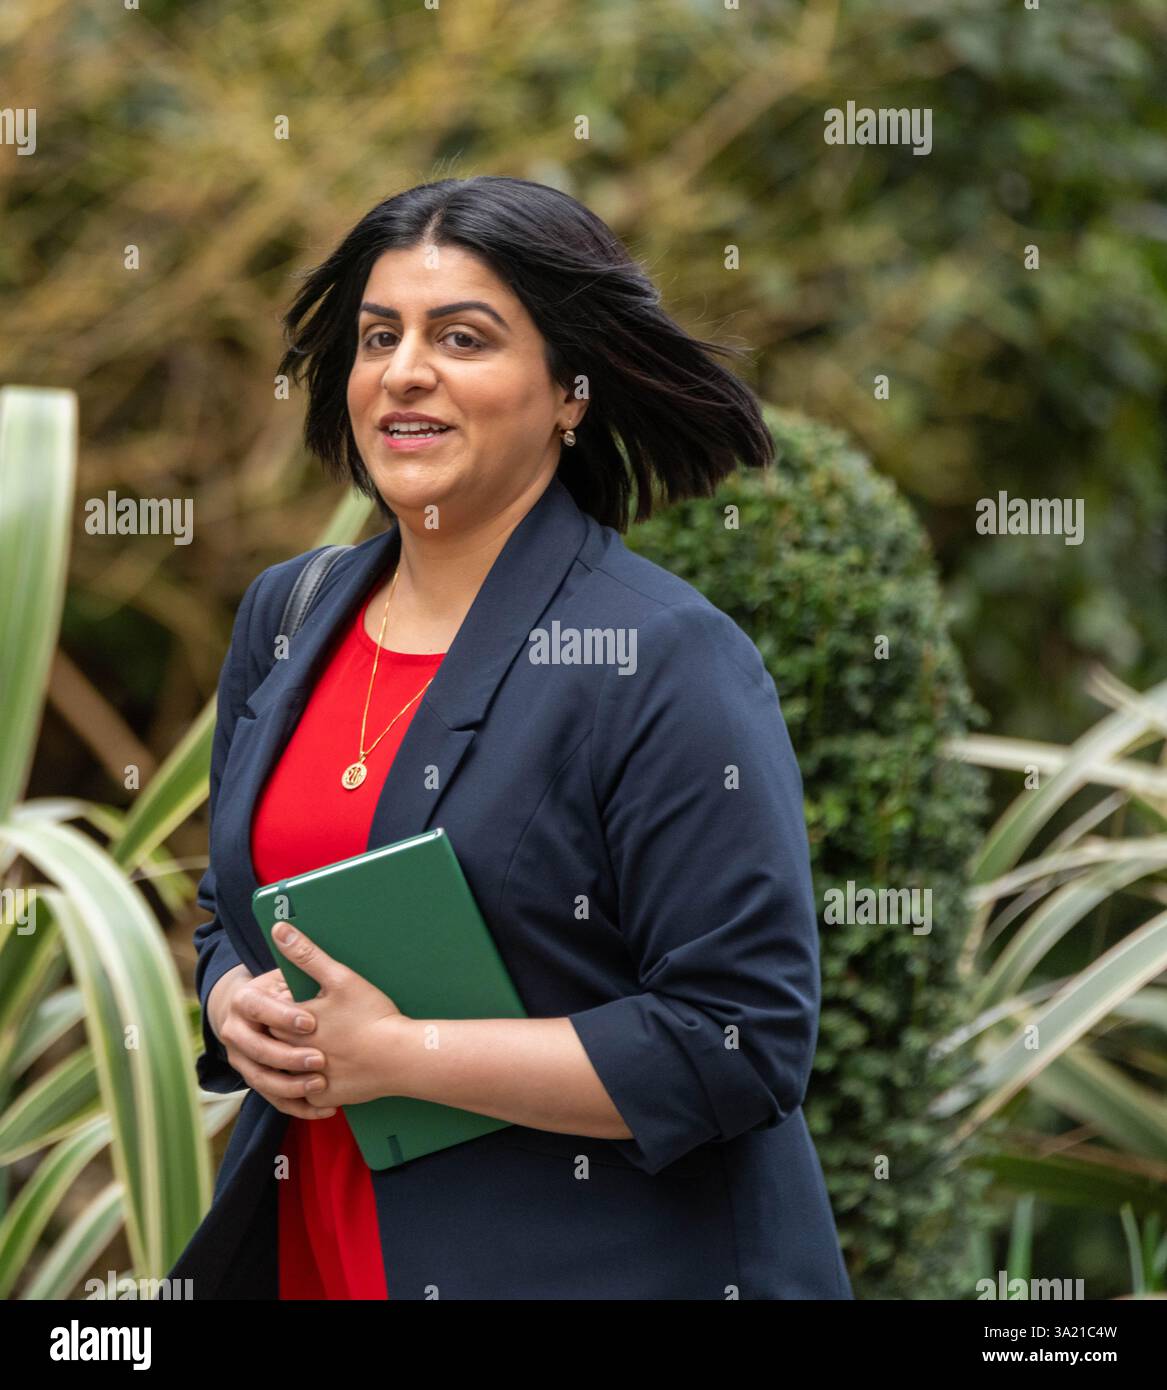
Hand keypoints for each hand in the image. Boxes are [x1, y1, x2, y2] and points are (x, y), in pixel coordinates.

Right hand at [208, 964, 336, 1118]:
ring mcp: (242, 1061)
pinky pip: (274, 1100)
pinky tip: (324, 1108)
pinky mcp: (256, 1080)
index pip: (259, 1010)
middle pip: (258, 1051)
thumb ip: (292, 963)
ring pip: (262, 1080)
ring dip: (291, 1087)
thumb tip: (286, 931)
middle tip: (319, 1060)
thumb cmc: (279, 990)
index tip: (311, 1022)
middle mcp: (235, 1034)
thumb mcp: (283, 975)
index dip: (283, 1017)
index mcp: (242, 1002)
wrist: (251, 1012)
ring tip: (321, 1085)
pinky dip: (298, 1106)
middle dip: (288, 1057)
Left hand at [268, 923, 408, 1108]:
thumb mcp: (339, 978)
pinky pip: (307, 1097)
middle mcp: (296, 1055)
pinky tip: (322, 1077)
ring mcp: (310, 1080)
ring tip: (309, 1052)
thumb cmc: (371, 1015)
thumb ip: (307, 955)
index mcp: (295, 1025)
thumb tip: (280, 930)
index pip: (268, 1017)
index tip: (288, 1006)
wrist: (401, 1056)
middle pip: (274, 1046)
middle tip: (299, 1028)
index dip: (276, 1011)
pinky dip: (310, 1088)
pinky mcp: (325, 1098)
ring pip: (286, 1074)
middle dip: (281, 1037)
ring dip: (292, 1064)